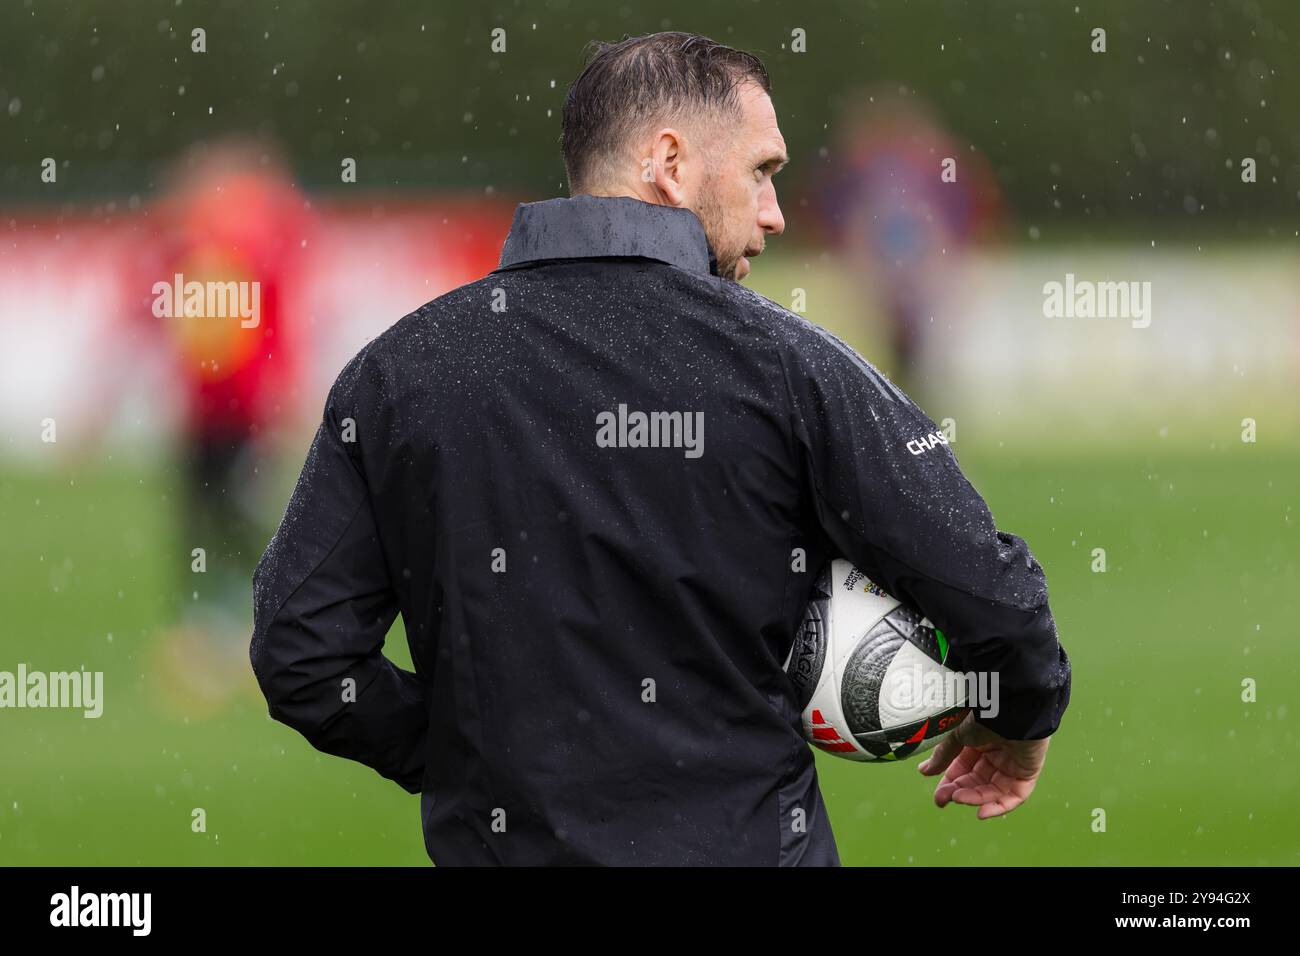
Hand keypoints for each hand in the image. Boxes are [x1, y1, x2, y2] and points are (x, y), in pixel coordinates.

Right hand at [917, 712, 1050, 818]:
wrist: (1012, 709)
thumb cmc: (984, 716)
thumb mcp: (958, 736)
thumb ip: (943, 756)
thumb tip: (924, 772)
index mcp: (979, 743)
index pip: (963, 769)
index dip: (950, 782)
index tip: (937, 796)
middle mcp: (995, 754)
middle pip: (976, 782)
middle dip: (959, 791)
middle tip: (943, 799)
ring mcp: (1012, 765)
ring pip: (992, 790)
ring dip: (974, 797)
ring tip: (958, 798)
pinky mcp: (1028, 772)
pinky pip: (1015, 796)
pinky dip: (999, 807)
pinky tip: (981, 812)